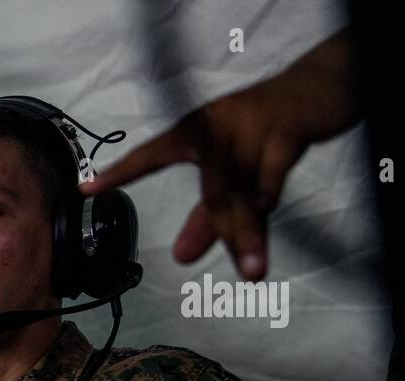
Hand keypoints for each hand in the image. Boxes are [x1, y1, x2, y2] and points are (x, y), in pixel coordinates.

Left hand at [80, 31, 358, 280]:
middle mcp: (219, 125)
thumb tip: (182, 259)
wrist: (319, 86)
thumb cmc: (265, 133)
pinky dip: (270, 186)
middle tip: (184, 261)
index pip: (152, 153)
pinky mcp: (288, 127)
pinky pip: (273, 163)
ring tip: (251, 270)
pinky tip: (267, 207)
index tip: (85, 191)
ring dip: (247, 228)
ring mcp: (254, 124)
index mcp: (197, 131)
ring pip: (242, 184)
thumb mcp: (235, 172)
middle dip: (209, 224)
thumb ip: (210, 217)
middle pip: (209, 185)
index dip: (121, 171)